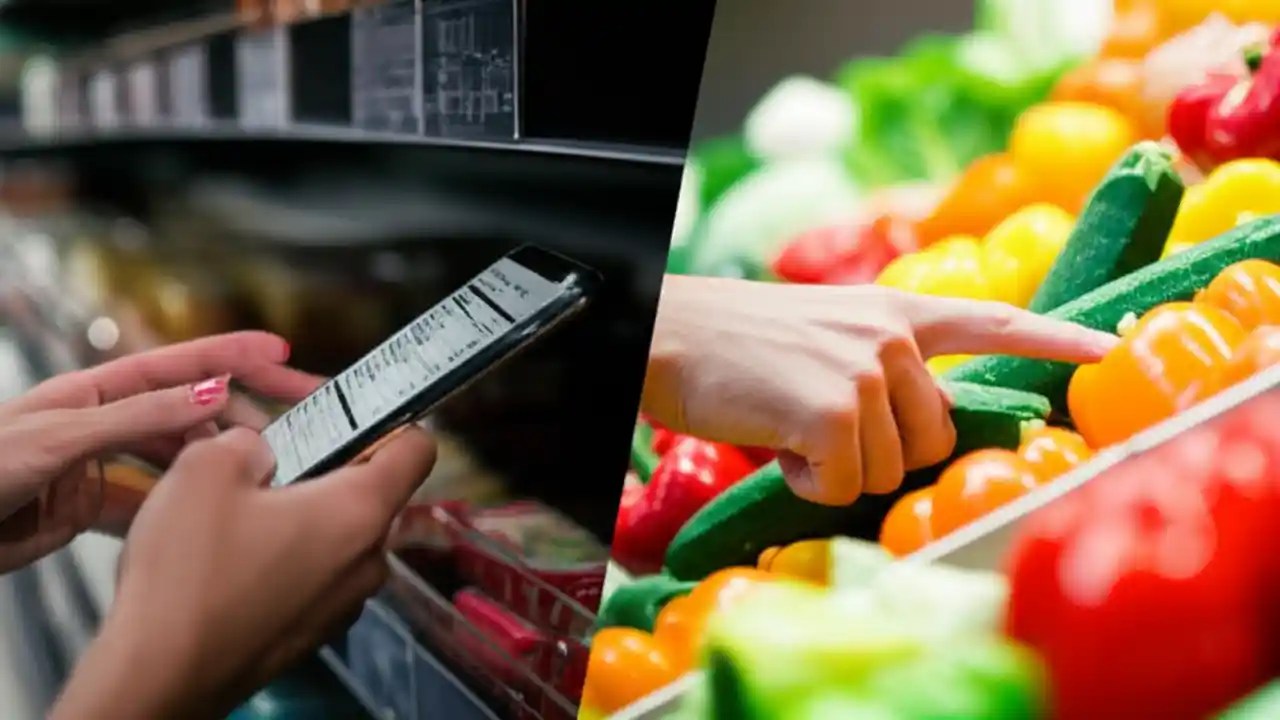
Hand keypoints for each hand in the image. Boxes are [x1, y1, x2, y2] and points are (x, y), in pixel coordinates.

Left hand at [0, 332, 320, 571]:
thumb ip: (139, 417)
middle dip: (244, 412)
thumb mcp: (60, 437)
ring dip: (219, 463)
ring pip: (178, 459)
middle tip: (294, 423)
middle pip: (190, 411)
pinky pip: (152, 504)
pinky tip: (210, 513)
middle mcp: (103, 422)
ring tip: (261, 471)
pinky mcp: (90, 508)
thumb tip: (209, 392)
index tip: (282, 354)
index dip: (234, 356)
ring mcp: (99, 465)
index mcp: (93, 390)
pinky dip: (182, 508)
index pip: (179, 364)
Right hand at [50, 426, 436, 719]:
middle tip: (271, 460)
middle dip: (328, 466)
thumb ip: (248, 441)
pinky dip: (289, 556)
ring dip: (304, 514)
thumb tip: (261, 449)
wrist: (158, 676)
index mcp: (360, 511)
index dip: (388, 419)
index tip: (346, 415)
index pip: (416, 447)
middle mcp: (369, 559)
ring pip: (341, 534)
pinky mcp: (315, 630)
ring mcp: (345, 601)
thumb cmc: (189, 574)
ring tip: (242, 512)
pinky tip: (236, 559)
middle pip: (374, 491)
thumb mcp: (205, 470)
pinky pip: (318, 573)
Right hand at [642, 277, 1116, 504]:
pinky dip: (805, 481)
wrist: (667, 332)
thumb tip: (923, 426)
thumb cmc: (735, 344)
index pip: (990, 321)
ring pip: (888, 469)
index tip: (1108, 352)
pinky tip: (773, 441)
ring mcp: (865, 371)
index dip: (1053, 339)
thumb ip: (884, 363)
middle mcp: (890, 337)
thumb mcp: (826, 333)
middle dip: (877, 452)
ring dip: (833, 467)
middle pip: (932, 439)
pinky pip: (843, 483)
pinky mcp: (833, 410)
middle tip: (813, 425)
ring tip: (785, 424)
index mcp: (892, 310)